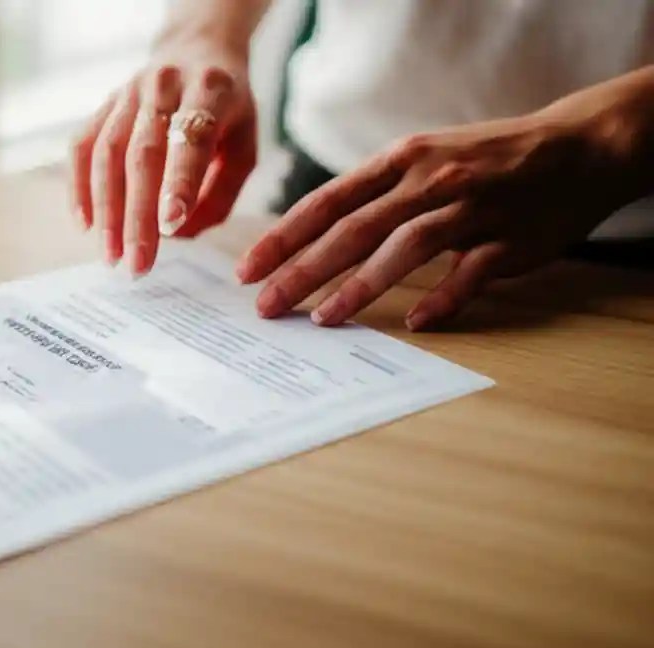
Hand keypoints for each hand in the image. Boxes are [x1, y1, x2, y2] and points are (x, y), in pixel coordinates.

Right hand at [70, 40, 256, 275]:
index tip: (172, 226)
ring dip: (106, 210)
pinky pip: (82, 146)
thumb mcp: (245, 143)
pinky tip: (85, 224)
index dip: (180, 182)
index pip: (192, 138)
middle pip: (144, 152)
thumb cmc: (225, 109)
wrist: (197, 48)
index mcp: (210, 90)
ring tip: (110, 255)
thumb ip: (221, 191)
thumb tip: (179, 235)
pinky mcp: (103, 103)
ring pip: (108, 152)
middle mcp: (165, 85)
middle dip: (138, 214)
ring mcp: (128, 93)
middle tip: (137, 264)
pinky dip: (80, 187)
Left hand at [237, 69, 653, 330]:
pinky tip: (417, 324)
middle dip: (303, 270)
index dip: (284, 237)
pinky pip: (470, 274)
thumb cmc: (484, 160)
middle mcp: (428, 181)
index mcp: (400, 160)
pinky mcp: (509, 240)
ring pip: (403, 249)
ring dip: (358, 287)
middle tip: (266, 306)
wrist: (576, 148)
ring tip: (322, 318)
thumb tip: (312, 235)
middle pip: (353, 230)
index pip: (327, 201)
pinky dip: (443, 300)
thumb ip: (373, 193)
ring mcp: (470, 209)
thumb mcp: (422, 158)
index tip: (247, 270)